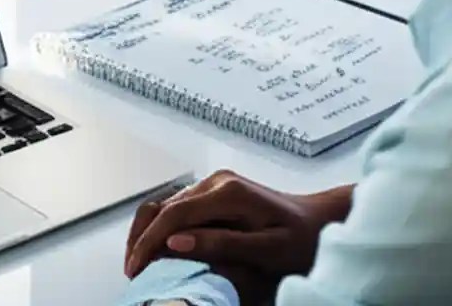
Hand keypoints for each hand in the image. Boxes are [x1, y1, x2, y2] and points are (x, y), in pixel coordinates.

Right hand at [124, 171, 352, 280]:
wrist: (320, 220)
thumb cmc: (301, 238)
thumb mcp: (267, 249)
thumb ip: (222, 243)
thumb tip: (175, 242)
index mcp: (227, 192)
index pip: (172, 214)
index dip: (148, 242)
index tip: (137, 268)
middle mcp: (216, 181)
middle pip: (161, 206)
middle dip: (140, 238)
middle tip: (132, 270)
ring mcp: (213, 184)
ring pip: (164, 204)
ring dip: (146, 232)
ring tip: (140, 262)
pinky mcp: (213, 191)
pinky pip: (177, 207)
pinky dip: (160, 228)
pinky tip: (158, 249)